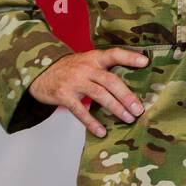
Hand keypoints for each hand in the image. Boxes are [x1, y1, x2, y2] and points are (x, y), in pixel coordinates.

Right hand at [28, 48, 148, 137]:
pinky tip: (102, 131)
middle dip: (126, 95)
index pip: (114, 54)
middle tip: (139, 109)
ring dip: (115, 108)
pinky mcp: (64, 95)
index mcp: (94, 58)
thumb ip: (104, 69)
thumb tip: (131, 84)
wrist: (39, 73)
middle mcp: (85, 68)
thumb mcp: (86, 62)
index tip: (145, 62)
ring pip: (99, 95)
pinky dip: (92, 122)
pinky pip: (80, 110)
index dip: (129, 57)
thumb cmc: (70, 69)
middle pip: (110, 80)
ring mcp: (74, 81)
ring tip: (128, 118)